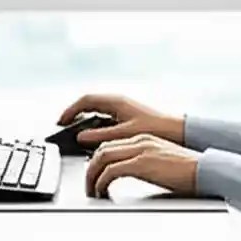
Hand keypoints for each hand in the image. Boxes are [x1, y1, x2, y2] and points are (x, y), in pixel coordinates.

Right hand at [58, 94, 185, 147]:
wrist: (179, 131)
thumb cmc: (157, 128)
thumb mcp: (125, 133)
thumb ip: (102, 136)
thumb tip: (81, 137)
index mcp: (117, 101)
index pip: (86, 100)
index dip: (71, 110)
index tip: (61, 122)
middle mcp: (119, 102)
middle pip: (89, 105)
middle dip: (75, 116)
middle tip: (65, 128)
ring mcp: (124, 109)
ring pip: (97, 113)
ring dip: (86, 122)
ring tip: (77, 135)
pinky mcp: (129, 118)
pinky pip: (106, 119)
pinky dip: (96, 127)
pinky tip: (95, 139)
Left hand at [84, 134, 199, 198]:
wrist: (206, 171)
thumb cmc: (190, 173)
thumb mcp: (164, 164)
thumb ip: (146, 165)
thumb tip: (131, 175)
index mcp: (146, 139)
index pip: (112, 145)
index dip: (98, 160)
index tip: (94, 174)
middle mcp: (140, 140)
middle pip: (102, 150)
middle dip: (90, 168)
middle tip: (89, 185)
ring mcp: (140, 150)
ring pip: (101, 158)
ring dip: (92, 176)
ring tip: (92, 191)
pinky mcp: (142, 163)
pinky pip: (110, 171)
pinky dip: (101, 182)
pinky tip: (102, 192)